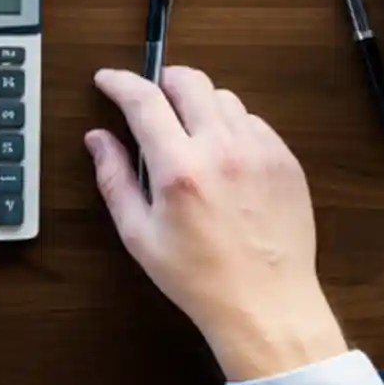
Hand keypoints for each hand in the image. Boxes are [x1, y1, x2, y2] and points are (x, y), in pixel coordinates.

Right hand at [86, 67, 346, 381]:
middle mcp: (221, 150)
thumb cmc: (199, 277)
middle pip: (189, 81)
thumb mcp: (139, 235)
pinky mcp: (284, 160)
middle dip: (162, 81)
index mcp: (179, 169)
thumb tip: (98, 139)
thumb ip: (115, 179)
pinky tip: (223, 155)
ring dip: (199, 104)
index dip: (120, 82)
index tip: (108, 80)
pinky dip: (232, 126)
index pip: (143, 100)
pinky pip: (253, 122)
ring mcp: (259, 151)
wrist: (266, 304)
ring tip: (190, 134)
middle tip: (151, 99)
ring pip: (223, 97)